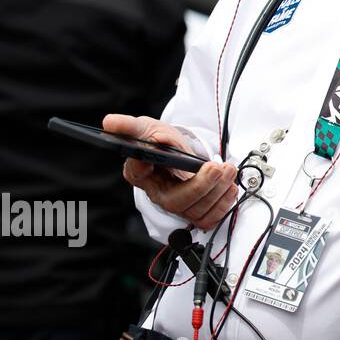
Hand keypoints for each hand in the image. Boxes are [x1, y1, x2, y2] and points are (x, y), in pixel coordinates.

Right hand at [104, 113, 239, 231]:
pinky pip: (210, 218)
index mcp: (140, 173)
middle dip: (201, 185)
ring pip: (197, 210)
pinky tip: (230, 186)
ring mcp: (178, 204)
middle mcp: (159, 193)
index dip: (143, 167)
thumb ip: (130, 125)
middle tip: (216, 167)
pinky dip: (223, 203)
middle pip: (177, 201)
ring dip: (218, 191)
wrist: (180, 151)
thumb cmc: (161, 143)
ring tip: (228, 170)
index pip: (137, 173)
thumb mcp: (147, 128)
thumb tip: (110, 122)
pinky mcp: (195, 211)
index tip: (150, 157)